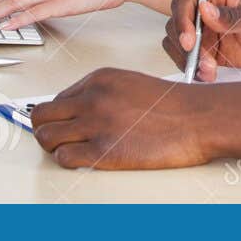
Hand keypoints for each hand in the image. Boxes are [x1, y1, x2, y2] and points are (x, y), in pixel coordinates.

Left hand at [31, 68, 215, 169]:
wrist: (198, 118)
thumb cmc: (173, 105)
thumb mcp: (131, 84)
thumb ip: (102, 94)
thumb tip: (80, 113)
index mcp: (100, 79)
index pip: (57, 99)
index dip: (60, 116)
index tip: (65, 125)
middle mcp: (93, 98)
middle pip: (41, 116)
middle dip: (47, 129)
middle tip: (59, 139)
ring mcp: (97, 124)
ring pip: (46, 137)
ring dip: (55, 147)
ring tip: (72, 150)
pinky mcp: (104, 151)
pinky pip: (64, 158)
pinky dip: (69, 161)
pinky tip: (85, 159)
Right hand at [163, 0, 240, 79]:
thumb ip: (231, 15)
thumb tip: (204, 9)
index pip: (186, 2)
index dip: (182, 21)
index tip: (189, 41)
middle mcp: (209, 9)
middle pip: (178, 25)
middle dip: (186, 46)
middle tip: (205, 62)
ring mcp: (210, 31)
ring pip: (181, 45)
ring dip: (189, 60)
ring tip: (210, 72)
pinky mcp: (214, 51)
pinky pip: (194, 60)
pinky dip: (195, 69)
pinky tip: (209, 76)